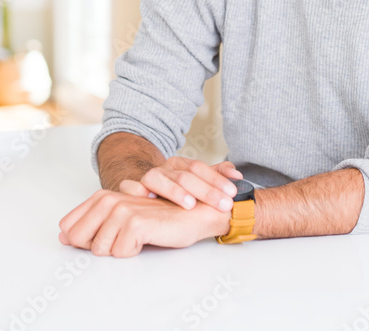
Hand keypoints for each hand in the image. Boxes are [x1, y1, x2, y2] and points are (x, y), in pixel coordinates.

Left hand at [58, 189, 229, 257]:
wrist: (192, 213)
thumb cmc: (158, 218)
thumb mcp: (122, 217)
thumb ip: (93, 223)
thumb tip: (63, 236)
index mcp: (102, 197)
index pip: (68, 227)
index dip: (83, 240)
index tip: (105, 237)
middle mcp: (108, 200)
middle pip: (77, 239)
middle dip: (97, 246)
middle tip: (123, 238)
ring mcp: (121, 210)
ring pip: (99, 249)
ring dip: (120, 249)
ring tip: (138, 237)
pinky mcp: (135, 223)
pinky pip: (120, 253)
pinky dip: (133, 252)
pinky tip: (147, 238)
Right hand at [118, 157, 242, 212]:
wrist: (148, 193)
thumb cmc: (178, 192)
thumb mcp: (198, 183)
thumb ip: (218, 176)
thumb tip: (237, 175)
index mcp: (181, 165)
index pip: (200, 168)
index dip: (217, 180)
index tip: (232, 192)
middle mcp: (165, 169)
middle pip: (185, 175)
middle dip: (206, 191)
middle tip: (223, 204)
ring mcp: (148, 178)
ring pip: (159, 178)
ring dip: (175, 191)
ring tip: (190, 204)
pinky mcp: (133, 190)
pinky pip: (131, 187)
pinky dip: (138, 191)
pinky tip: (149, 198)